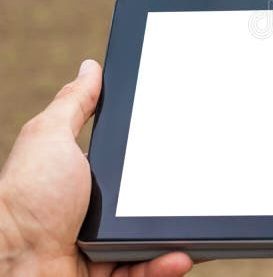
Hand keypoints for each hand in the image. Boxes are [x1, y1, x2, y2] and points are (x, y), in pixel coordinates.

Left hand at [0, 60, 192, 276]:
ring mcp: (101, 246)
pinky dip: (166, 264)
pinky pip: (145, 270)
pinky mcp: (109, 274)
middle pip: (145, 203)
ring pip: (152, 238)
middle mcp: (92, 213)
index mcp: (84, 177)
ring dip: (178, 236)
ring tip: (200, 227)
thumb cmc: (26, 195)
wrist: (11, 262)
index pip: (129, 164)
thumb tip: (90, 67)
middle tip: (202, 189)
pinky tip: (182, 256)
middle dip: (174, 198)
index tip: (185, 145)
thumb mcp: (50, 137)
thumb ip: (75, 104)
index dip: (155, 155)